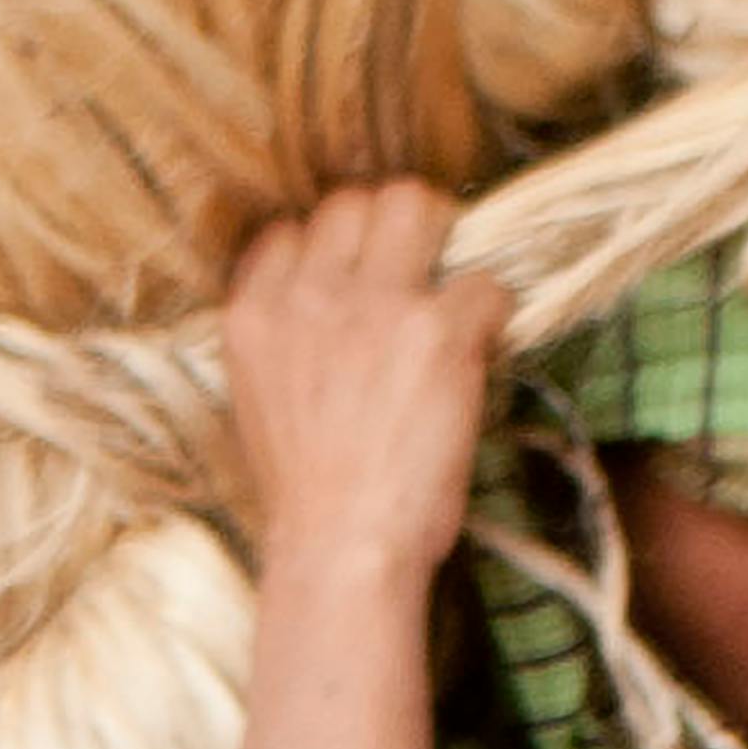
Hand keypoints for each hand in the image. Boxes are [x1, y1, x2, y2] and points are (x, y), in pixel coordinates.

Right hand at [221, 179, 506, 592]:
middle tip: (419, 267)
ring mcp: (376, 306)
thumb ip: (287, 335)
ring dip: (445, 237)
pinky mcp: (439, 330)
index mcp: (254, 313)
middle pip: (355, 200)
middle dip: (391, 225)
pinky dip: (494, 313)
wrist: (340, 549)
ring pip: (415, 204)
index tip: (359, 278)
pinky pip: (486, 283)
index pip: (292, 230)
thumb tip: (337, 301)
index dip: (334, 249)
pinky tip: (482, 350)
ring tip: (453, 288)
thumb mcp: (262, 398)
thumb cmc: (307, 493)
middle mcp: (309, 295)